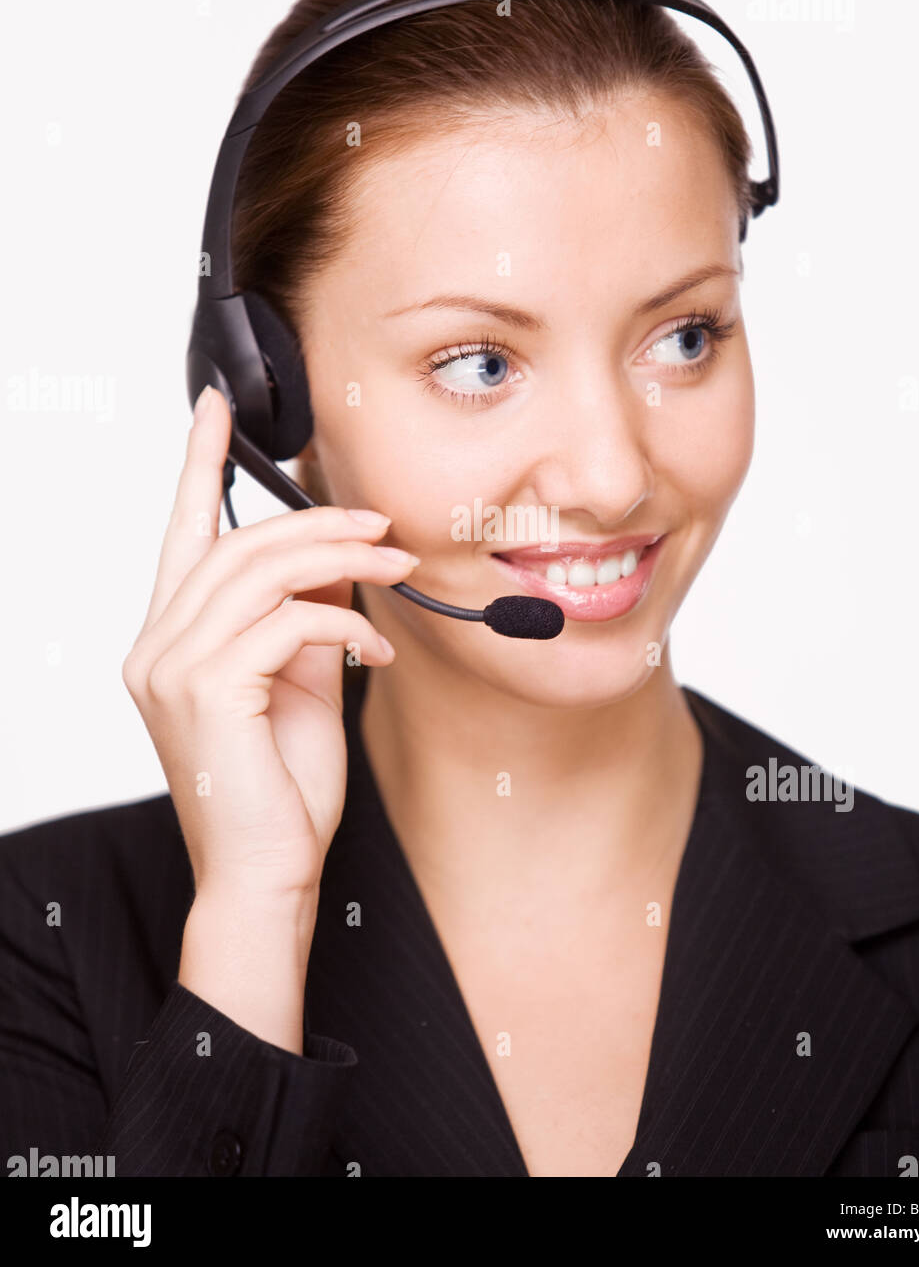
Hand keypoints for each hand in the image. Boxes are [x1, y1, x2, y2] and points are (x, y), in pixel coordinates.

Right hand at [121, 385, 417, 901]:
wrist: (268, 874)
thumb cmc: (281, 788)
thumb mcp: (301, 684)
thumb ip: (307, 618)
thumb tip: (341, 562)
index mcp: (171, 640)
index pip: (182, 533)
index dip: (198, 464)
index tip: (217, 408)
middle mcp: (157, 646)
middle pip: (239, 546)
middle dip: (320, 524)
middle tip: (384, 526)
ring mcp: (172, 667)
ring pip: (263, 573)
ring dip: (343, 561)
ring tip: (397, 570)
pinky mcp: (207, 690)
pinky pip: (287, 623)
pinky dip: (344, 625)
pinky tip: (377, 651)